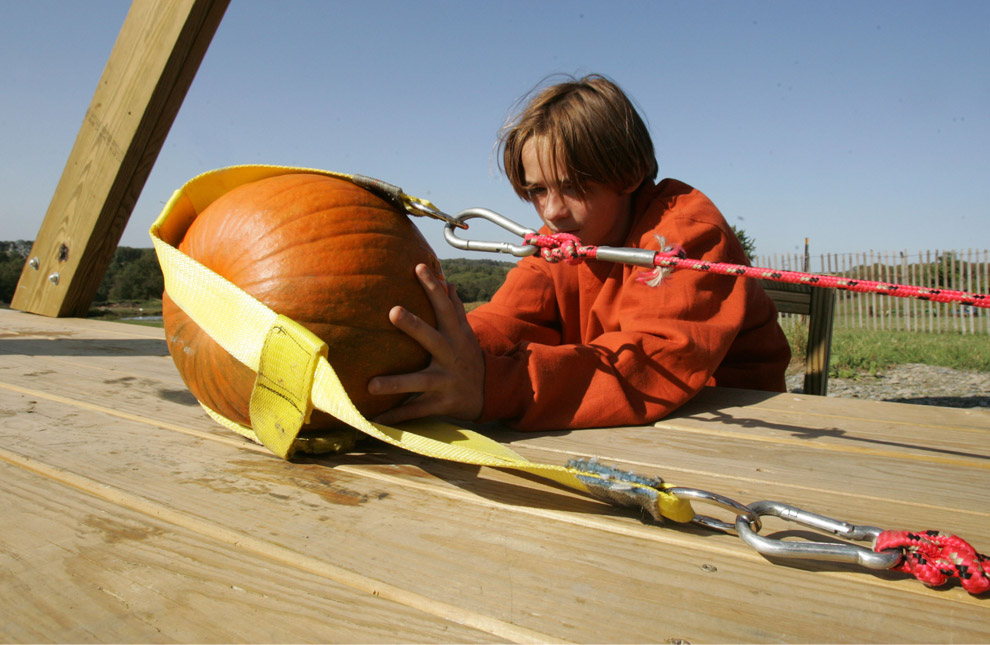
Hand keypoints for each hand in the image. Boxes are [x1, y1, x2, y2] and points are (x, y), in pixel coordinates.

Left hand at [368, 263, 484, 424]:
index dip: (433, 287)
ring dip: (396, 384)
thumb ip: (455, 310)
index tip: (418, 267)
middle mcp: (451, 356)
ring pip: (419, 381)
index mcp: (455, 336)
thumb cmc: (469, 358)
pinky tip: (375, 420)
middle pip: (431, 338)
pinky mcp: (441, 404)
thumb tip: (448, 283)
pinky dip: (397, 417)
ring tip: (370, 385)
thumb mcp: (465, 334)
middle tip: (392, 311)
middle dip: (413, 325)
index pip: (444, 307)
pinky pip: (416, 411)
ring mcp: (446, 382)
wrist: (492, 394)